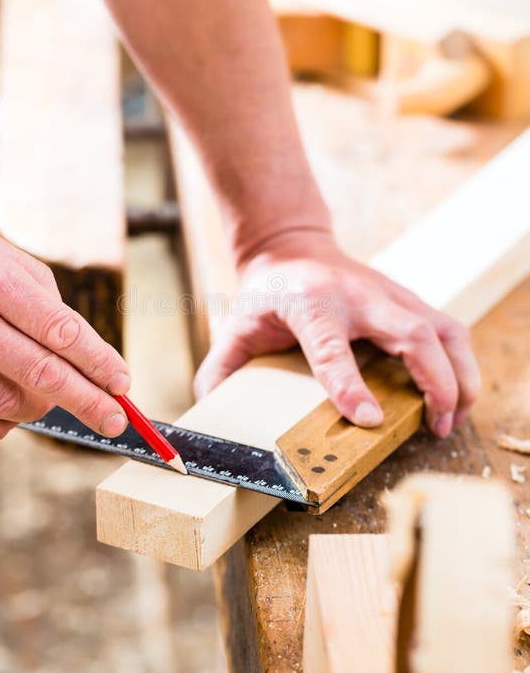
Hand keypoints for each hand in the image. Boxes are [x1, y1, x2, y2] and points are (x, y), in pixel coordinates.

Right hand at [0, 211, 130, 441]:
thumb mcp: (0, 253)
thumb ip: (42, 297)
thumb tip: (79, 349)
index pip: (61, 332)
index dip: (99, 362)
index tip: (122, 383)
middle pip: (42, 374)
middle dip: (88, 401)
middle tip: (115, 420)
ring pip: (6, 405)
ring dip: (39, 409)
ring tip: (50, 400)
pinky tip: (11, 418)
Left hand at [194, 228, 480, 437]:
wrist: (293, 247)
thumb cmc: (267, 293)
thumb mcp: (236, 326)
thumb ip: (221, 368)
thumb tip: (211, 410)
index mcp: (311, 305)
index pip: (333, 349)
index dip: (350, 385)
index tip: (370, 420)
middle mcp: (358, 297)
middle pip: (412, 335)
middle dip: (435, 382)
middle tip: (436, 425)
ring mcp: (389, 295)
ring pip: (444, 330)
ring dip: (459, 376)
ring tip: (453, 416)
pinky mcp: (408, 299)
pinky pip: (449, 329)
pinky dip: (461, 362)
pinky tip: (456, 393)